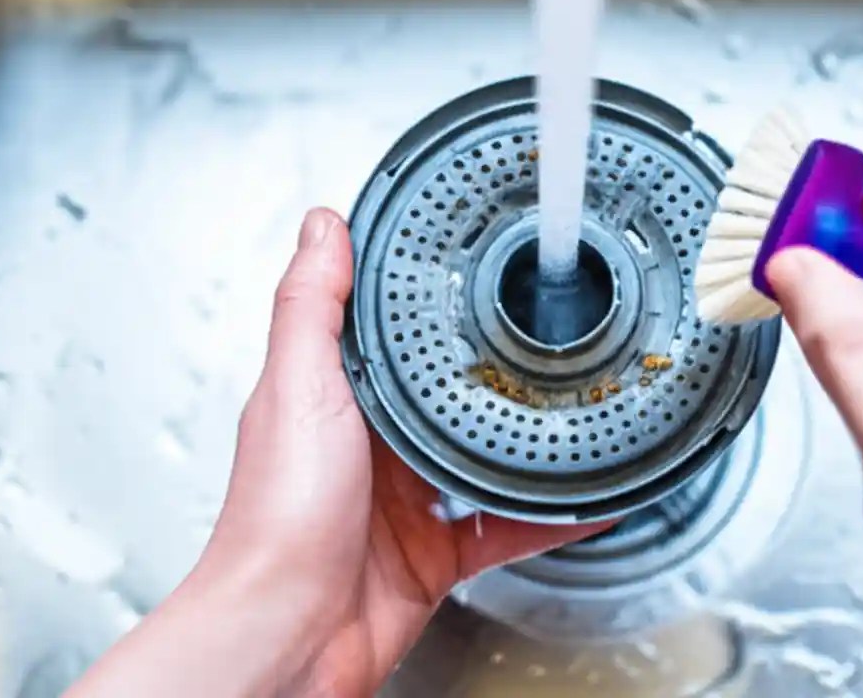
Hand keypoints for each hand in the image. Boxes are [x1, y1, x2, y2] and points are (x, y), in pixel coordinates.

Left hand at [69, 209, 605, 697]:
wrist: (289, 636)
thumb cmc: (276, 522)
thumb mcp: (299, 391)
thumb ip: (310, 308)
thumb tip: (322, 226)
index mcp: (335, 400)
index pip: (390, 335)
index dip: (430, 301)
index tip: (476, 269)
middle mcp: (371, 448)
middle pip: (449, 397)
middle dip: (498, 371)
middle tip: (552, 337)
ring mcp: (406, 503)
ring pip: (485, 461)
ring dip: (530, 442)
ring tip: (579, 409)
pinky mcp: (436, 554)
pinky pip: (507, 528)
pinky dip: (551, 516)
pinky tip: (586, 500)